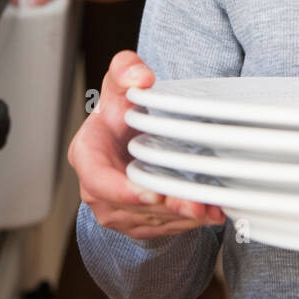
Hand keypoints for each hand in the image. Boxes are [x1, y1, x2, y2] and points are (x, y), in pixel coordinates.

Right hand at [67, 51, 226, 238]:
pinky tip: (212, 213)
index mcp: (87, 155)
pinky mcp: (137, 222)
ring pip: (150, 221)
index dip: (123, 191)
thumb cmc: (119, 113)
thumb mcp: (120, 84)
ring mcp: (116, 210)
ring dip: (180, 218)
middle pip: (131, 207)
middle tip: (194, 206)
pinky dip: (188, 223)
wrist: (126, 137)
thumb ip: (126, 69)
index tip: (150, 194)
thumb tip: (140, 76)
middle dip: (164, 209)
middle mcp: (97, 190)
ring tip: (209, 209)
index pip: (99, 179)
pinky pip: (163, 228)